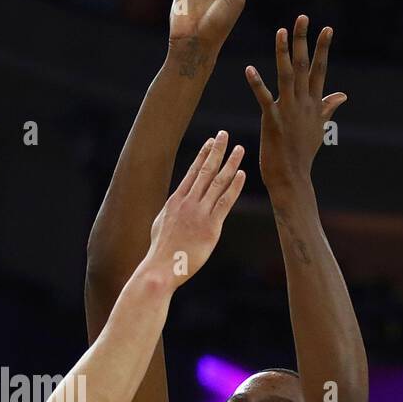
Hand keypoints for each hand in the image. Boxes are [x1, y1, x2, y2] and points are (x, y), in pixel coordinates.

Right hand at [146, 130, 244, 285]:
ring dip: (230, 163)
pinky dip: (234, 187)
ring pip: (217, 182)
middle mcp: (188, 202)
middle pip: (205, 171)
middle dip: (216, 150)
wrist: (161, 268)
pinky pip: (225, 202)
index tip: (210, 142)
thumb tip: (176, 206)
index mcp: (175, 201)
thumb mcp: (161, 224)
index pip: (192, 172)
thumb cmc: (160, 251)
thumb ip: (172, 212)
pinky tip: (242, 174)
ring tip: (239, 149)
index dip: (203, 155)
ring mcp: (199, 213)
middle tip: (224, 134)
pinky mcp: (211, 226)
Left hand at [245, 16, 347, 192]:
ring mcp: (288, 111)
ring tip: (281, 31)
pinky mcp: (272, 121)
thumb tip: (343, 94)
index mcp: (314, 104)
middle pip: (305, 66)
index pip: (320, 70)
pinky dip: (257, 84)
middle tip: (302, 17)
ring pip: (287, 76)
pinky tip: (249, 69)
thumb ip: (328, 107)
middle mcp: (303, 104)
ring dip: (284, 53)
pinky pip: (264, 98)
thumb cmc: (303, 154)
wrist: (293, 178)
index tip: (326, 28)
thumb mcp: (319, 128)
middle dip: (304, 41)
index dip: (323, 49)